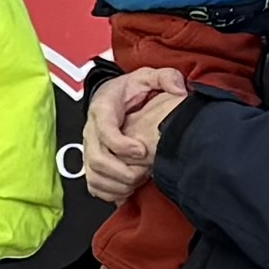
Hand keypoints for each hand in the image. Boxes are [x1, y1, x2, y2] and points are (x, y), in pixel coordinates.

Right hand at [80, 67, 190, 206]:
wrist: (112, 96)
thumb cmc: (130, 90)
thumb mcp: (147, 76)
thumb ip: (165, 77)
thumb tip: (178, 90)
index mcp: (103, 108)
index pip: (103, 130)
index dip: (120, 145)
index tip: (142, 152)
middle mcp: (91, 131)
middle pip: (95, 159)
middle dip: (121, 171)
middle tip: (144, 173)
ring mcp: (90, 149)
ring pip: (93, 175)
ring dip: (117, 184)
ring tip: (139, 182)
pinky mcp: (92, 163)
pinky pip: (94, 185)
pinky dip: (110, 192)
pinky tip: (129, 191)